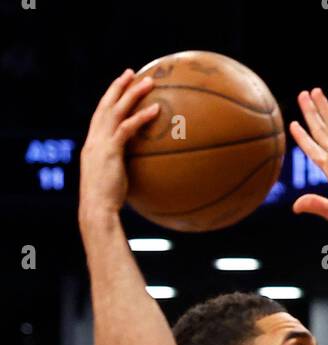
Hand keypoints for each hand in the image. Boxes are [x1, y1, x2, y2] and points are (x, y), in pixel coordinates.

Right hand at [79, 70, 159, 218]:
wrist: (96, 210)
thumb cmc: (106, 204)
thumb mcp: (112, 183)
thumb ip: (119, 171)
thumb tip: (138, 175)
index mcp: (92, 145)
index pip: (100, 116)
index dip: (109, 99)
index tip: (119, 87)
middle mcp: (94, 139)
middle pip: (106, 105)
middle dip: (118, 87)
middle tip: (131, 72)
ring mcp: (100, 143)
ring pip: (116, 110)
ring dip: (133, 94)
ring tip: (149, 82)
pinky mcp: (110, 151)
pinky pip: (127, 128)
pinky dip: (141, 117)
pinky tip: (155, 109)